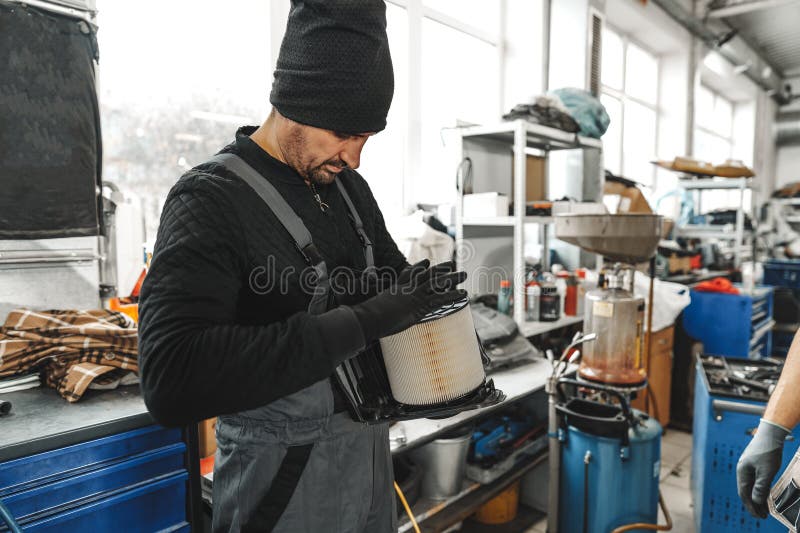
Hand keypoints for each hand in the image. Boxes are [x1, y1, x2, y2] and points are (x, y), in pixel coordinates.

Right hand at [351, 259, 466, 341]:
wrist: (369, 317)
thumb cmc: (364, 315)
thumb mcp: (367, 306)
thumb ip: (369, 302)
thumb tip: (357, 305)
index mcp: (396, 288)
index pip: (409, 274)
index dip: (419, 268)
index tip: (427, 263)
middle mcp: (407, 289)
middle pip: (427, 275)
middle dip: (440, 269)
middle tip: (452, 265)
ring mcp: (414, 296)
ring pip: (437, 283)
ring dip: (453, 278)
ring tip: (465, 275)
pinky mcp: (420, 306)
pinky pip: (440, 299)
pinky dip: (453, 296)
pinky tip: (463, 294)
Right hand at [737, 419, 790, 517]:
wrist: (770, 434)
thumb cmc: (768, 451)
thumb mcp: (766, 472)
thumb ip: (760, 488)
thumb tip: (756, 501)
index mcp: (742, 472)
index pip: (744, 494)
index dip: (751, 506)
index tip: (758, 516)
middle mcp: (742, 470)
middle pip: (746, 491)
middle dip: (753, 505)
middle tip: (762, 516)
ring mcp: (748, 467)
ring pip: (751, 486)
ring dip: (757, 498)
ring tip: (764, 509)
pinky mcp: (754, 464)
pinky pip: (755, 481)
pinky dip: (759, 490)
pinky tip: (765, 494)